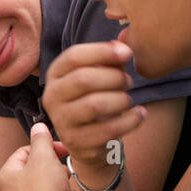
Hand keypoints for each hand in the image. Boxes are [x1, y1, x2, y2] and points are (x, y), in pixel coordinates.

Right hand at [43, 41, 145, 169]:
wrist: (88, 140)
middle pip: (83, 79)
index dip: (103, 51)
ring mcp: (61, 121)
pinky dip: (131, 120)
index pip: (73, 56)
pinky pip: (108, 129)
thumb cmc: (95, 98)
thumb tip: (123, 48)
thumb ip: (109, 59)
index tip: (127, 53)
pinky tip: (139, 114)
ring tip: (128, 99)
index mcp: (55, 75)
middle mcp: (51, 97)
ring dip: (121, 99)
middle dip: (114, 78)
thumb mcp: (98, 75)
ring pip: (95, 104)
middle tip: (128, 82)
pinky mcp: (76, 142)